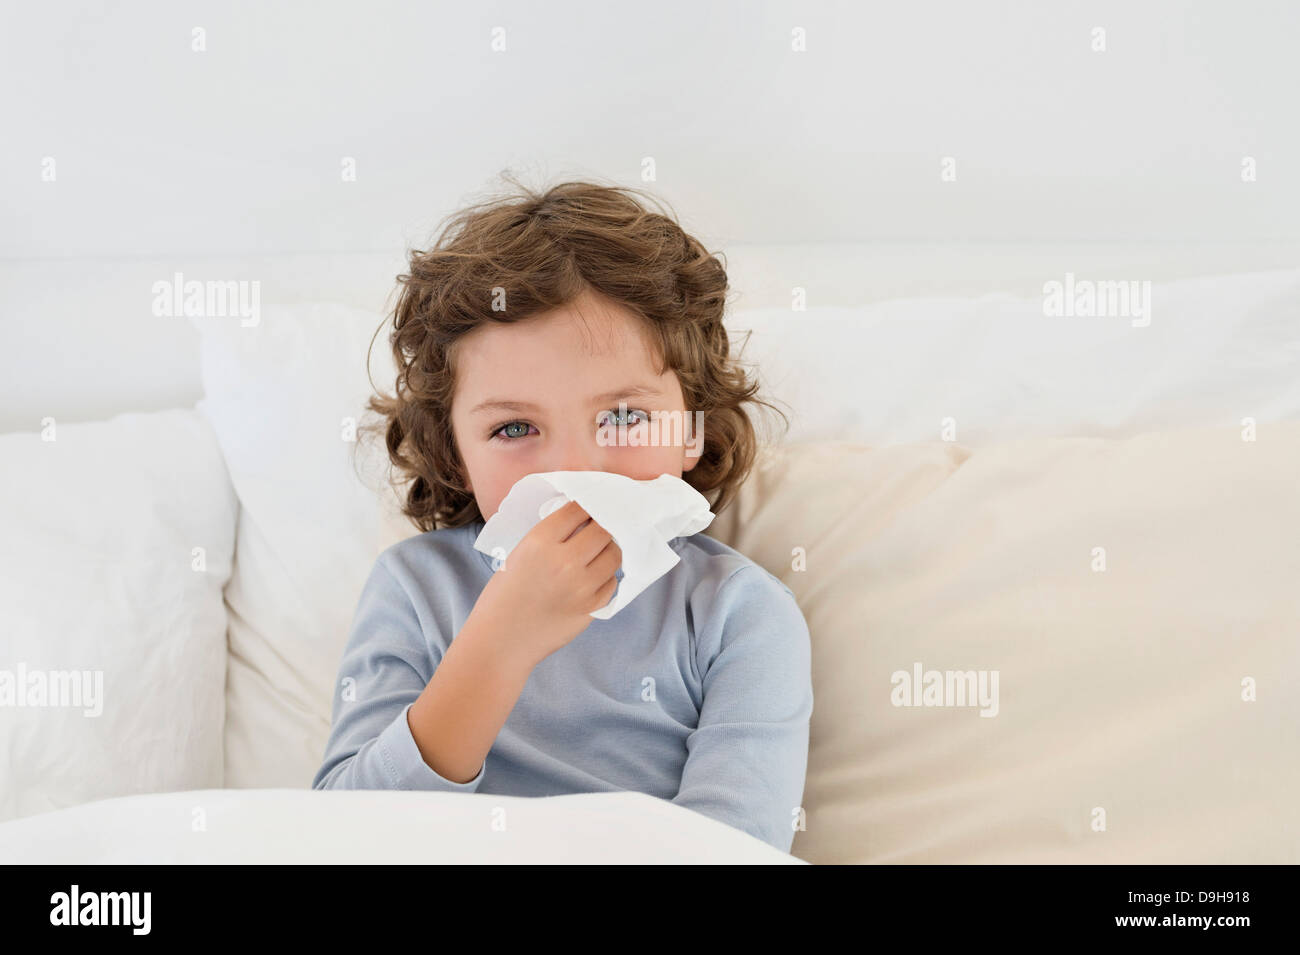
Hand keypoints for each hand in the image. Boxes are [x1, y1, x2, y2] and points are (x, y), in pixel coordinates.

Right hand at [466, 500, 621, 667]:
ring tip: (599, 552)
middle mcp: (564, 561)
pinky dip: (606, 577)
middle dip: (603, 526)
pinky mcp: (591, 608)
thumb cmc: (504, 596)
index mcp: (540, 542)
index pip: (578, 509)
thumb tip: (581, 518)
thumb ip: (549, 536)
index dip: (587, 505)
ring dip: (609, 550)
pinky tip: (594, 577)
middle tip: (599, 528)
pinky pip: (612, 583)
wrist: (501, 641)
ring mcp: (581, 586)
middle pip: (603, 529)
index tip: (589, 508)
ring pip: (614, 554)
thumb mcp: (519, 554)